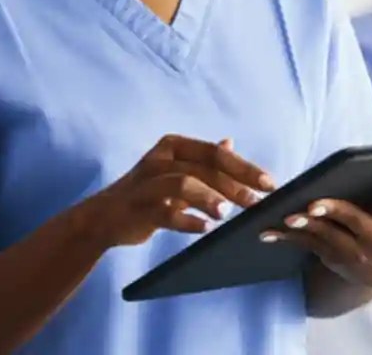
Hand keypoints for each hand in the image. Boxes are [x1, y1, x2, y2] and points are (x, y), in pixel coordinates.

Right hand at [87, 135, 275, 247]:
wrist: (101, 218)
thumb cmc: (146, 194)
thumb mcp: (176, 172)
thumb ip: (204, 161)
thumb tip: (230, 143)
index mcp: (173, 146)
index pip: (215, 153)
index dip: (244, 167)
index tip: (269, 184)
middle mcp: (160, 159)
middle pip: (204, 167)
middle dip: (234, 185)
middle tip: (256, 203)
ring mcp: (146, 182)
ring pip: (182, 183)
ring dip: (209, 197)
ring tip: (227, 214)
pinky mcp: (136, 208)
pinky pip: (164, 213)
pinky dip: (187, 220)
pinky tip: (205, 228)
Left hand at [260, 168, 371, 288]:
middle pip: (356, 222)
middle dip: (336, 211)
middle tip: (315, 202)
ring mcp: (354, 254)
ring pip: (326, 236)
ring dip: (305, 227)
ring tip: (288, 215)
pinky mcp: (331, 258)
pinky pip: (306, 245)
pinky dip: (285, 238)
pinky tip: (266, 230)